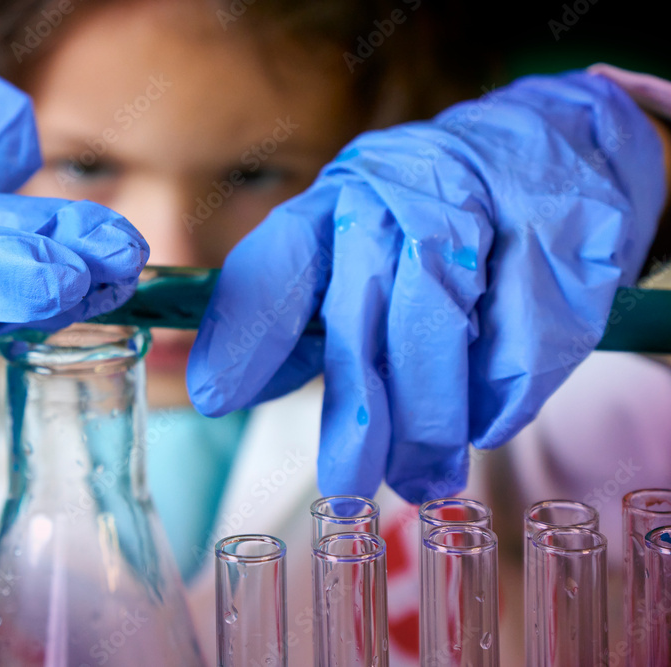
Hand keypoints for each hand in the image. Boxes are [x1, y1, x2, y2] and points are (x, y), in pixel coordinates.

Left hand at [187, 70, 666, 502]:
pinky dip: (500, 394)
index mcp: (341, 198)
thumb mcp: (361, 244)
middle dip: (356, 407)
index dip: (244, 333)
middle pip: (364, 306)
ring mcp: (483, 205)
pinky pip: (521, 332)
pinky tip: (485, 426)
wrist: (559, 142)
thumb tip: (239, 389)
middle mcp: (401, 191)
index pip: (279, 262)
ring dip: (430, 415)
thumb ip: (307, 314)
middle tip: (347, 482)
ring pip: (441, 321)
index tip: (215, 397)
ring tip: (422, 478)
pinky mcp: (557, 234)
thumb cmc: (440, 214)